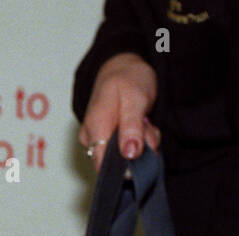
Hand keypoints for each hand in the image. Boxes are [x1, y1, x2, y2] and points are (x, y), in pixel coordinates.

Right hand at [80, 52, 161, 169]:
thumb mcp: (136, 98)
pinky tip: (140, 126)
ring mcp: (97, 139)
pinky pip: (123, 149)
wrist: (122, 67)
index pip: (104, 164)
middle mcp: (91, 138)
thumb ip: (131, 127)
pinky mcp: (105, 140)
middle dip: (138, 149)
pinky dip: (137, 140)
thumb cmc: (127, 79)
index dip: (125, 165)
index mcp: (95, 127)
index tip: (142, 149)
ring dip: (140, 143)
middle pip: (116, 161)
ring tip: (144, 122)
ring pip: (123, 155)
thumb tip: (129, 154)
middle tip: (146, 126)